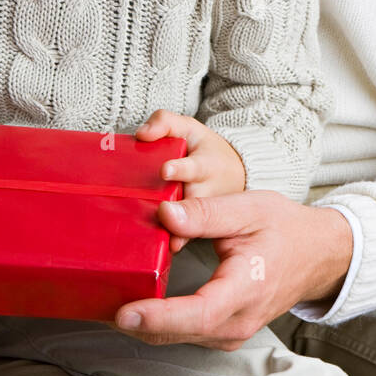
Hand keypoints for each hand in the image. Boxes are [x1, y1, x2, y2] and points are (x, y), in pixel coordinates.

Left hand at [107, 191, 353, 348]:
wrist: (317, 254)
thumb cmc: (286, 230)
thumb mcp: (249, 208)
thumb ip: (205, 213)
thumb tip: (165, 215)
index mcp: (247, 287)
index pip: (198, 313)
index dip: (159, 316)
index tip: (126, 312)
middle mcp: (238, 320)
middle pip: (179, 332)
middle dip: (137, 322)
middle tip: (99, 302)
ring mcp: (231, 332)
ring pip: (178, 337)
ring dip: (144, 324)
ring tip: (109, 302)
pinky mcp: (224, 331)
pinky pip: (185, 333)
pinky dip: (159, 324)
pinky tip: (138, 308)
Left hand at [135, 111, 246, 254]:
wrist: (233, 173)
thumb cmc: (202, 149)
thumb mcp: (188, 128)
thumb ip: (164, 122)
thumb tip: (142, 134)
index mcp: (205, 165)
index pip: (192, 166)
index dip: (179, 169)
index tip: (165, 170)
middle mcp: (207, 191)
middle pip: (191, 200)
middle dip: (177, 206)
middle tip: (161, 212)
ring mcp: (205, 213)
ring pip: (191, 224)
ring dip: (178, 231)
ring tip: (166, 240)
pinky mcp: (200, 228)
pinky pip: (187, 238)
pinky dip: (177, 243)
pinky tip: (165, 252)